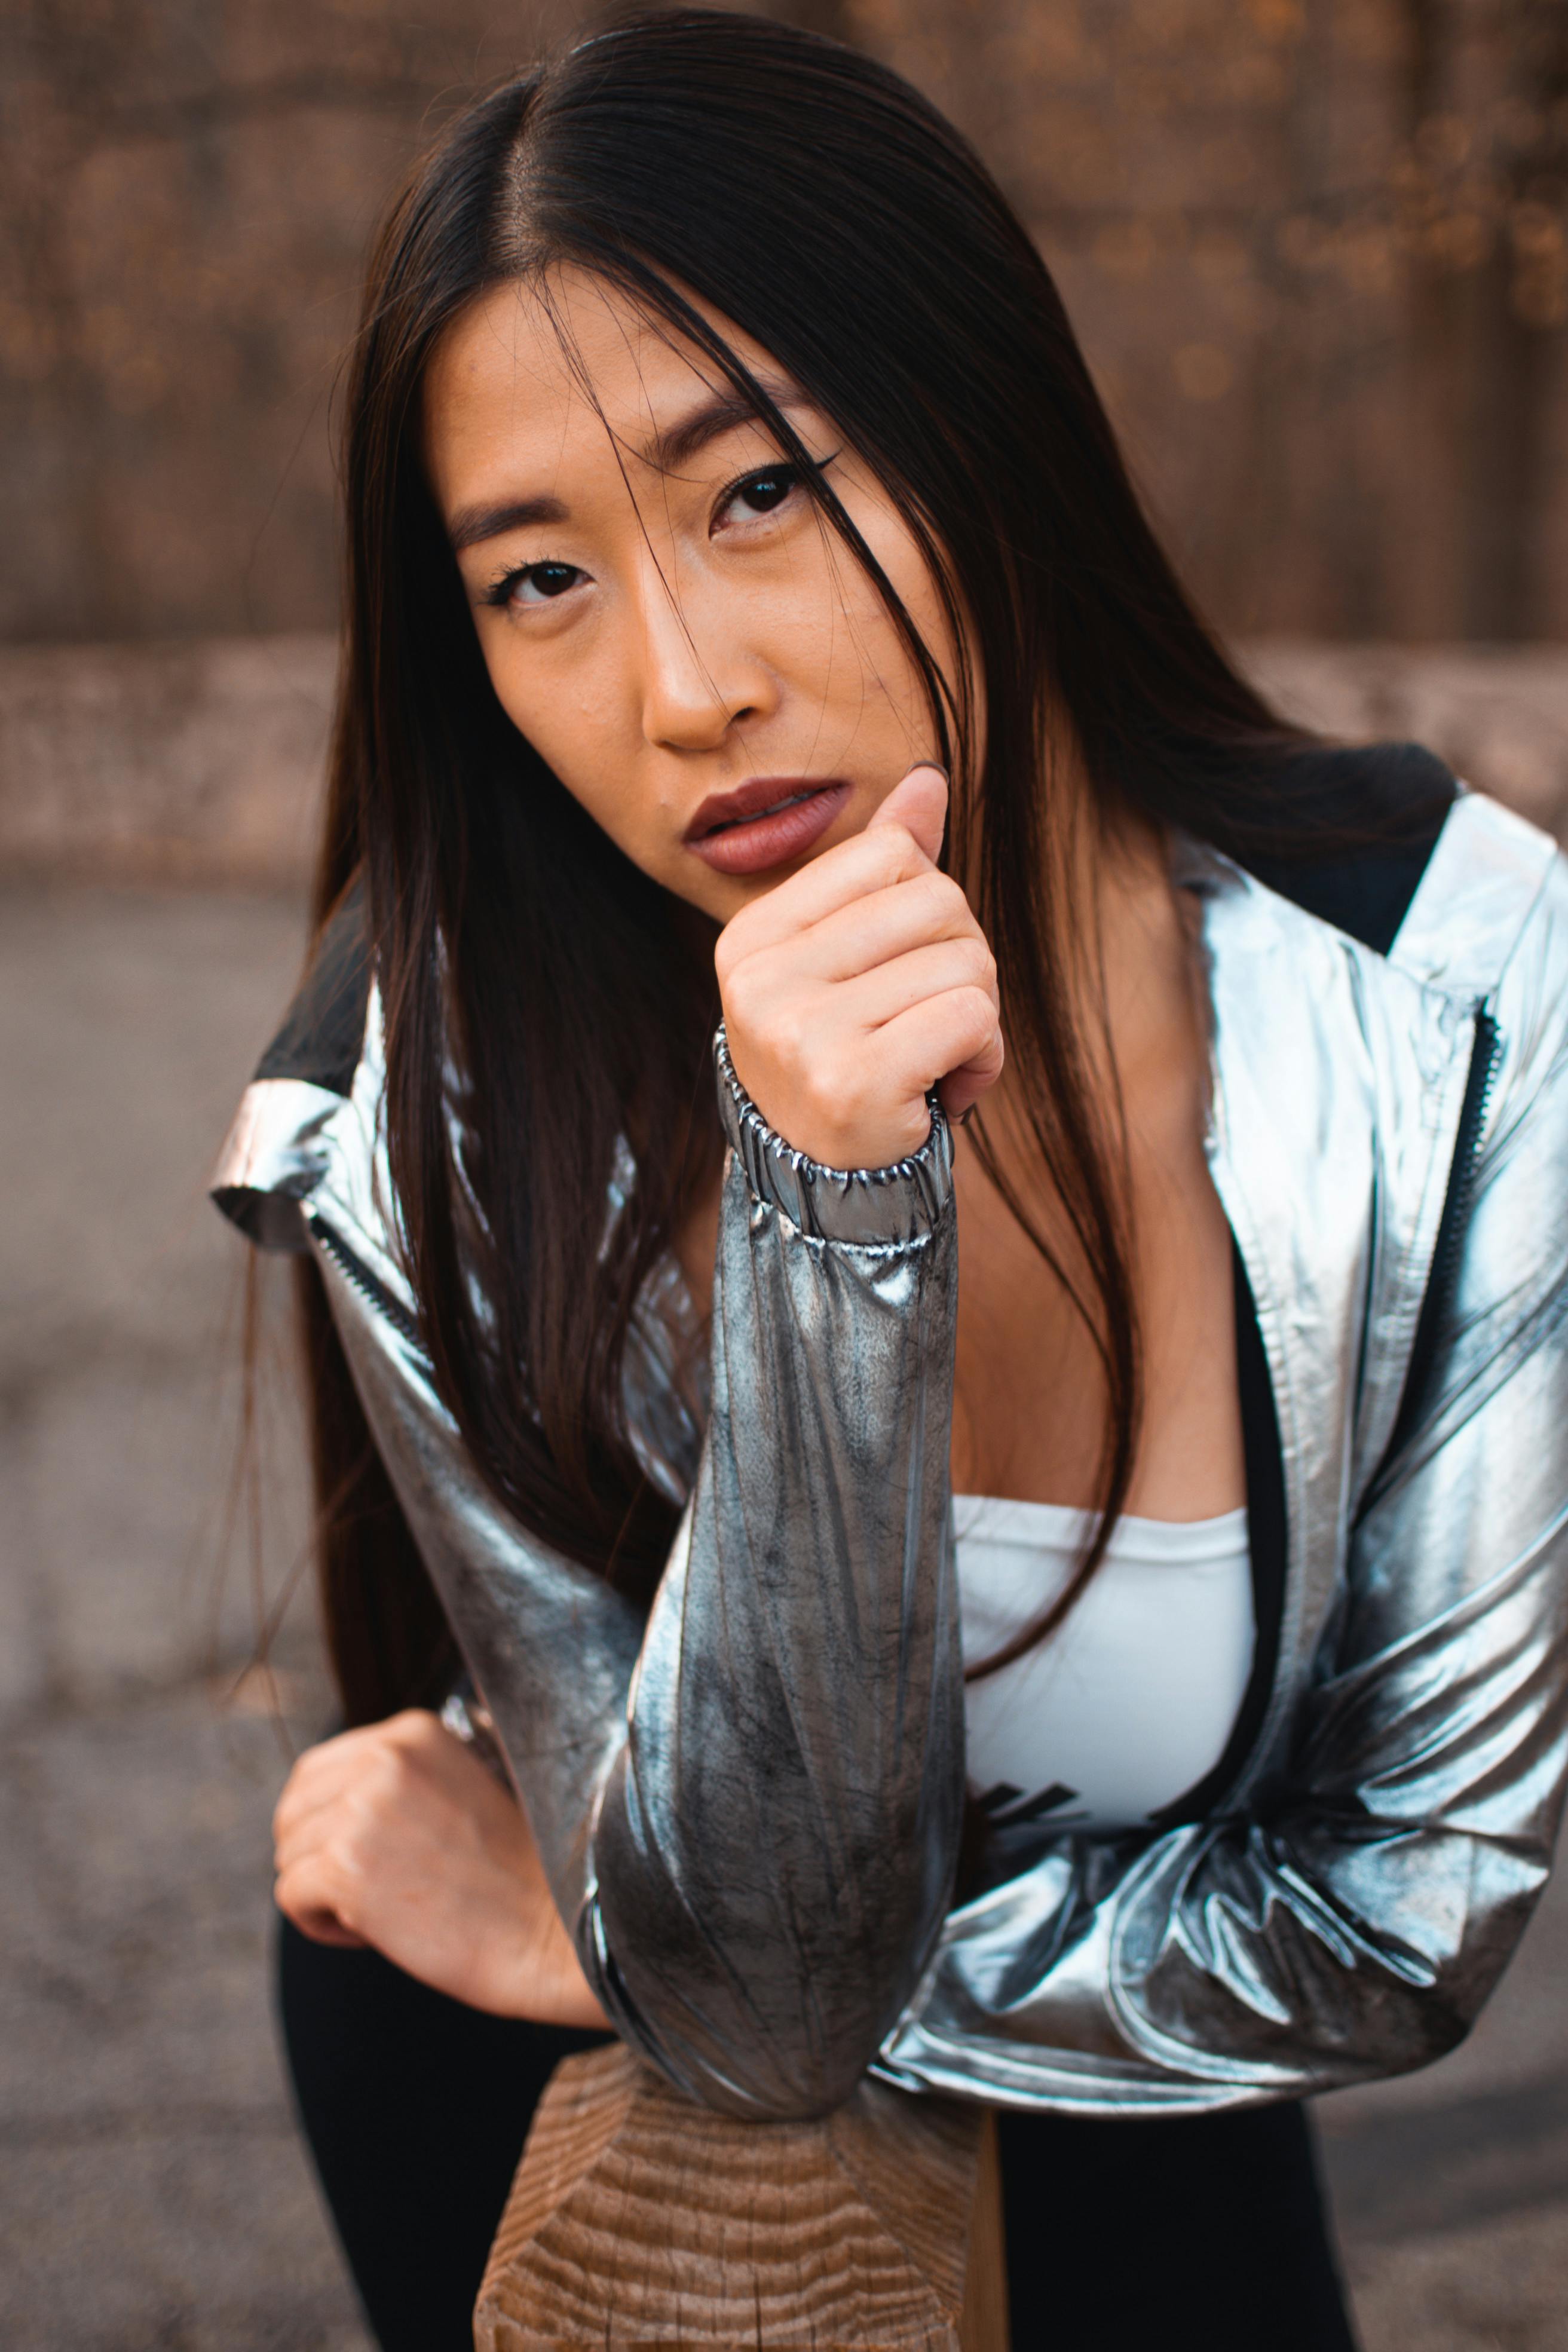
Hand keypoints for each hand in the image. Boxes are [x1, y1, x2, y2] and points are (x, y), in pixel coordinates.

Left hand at [272, 1709, 608, 2028]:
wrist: (549, 1932)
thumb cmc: (510, 1876)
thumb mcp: (456, 1790)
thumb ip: (396, 1779)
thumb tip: (323, 1803)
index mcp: (412, 1732)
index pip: (318, 1771)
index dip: (335, 1824)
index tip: (385, 1857)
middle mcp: (382, 1756)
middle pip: (293, 1811)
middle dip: (320, 1856)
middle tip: (380, 1889)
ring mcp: (361, 1808)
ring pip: (290, 1855)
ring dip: (325, 1893)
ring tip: (390, 1909)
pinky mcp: (345, 1866)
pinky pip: (291, 1895)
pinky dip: (322, 1924)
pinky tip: (375, 1932)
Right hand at [714, 762, 1003, 1167]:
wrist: (825, 1192)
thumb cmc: (848, 1063)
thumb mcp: (854, 961)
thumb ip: (883, 869)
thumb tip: (927, 781)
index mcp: (754, 935)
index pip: (892, 854)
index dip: (929, 910)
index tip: (905, 975)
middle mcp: (764, 980)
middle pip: (938, 900)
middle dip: (964, 961)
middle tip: (933, 1024)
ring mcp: (801, 1032)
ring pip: (966, 961)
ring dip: (980, 1019)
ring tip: (936, 1063)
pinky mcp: (851, 1082)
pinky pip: (972, 1018)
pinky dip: (984, 1058)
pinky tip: (947, 1094)